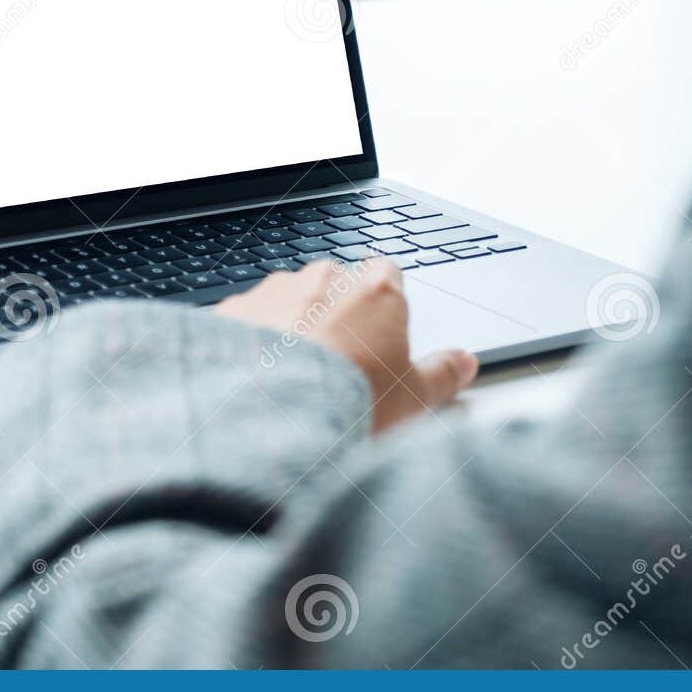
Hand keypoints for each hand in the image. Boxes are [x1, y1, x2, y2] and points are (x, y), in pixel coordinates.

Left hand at [214, 259, 477, 431]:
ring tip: (290, 383)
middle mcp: (320, 279)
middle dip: (333, 318)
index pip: (385, 275)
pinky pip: (242, 323)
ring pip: (284, 302)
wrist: (266, 415)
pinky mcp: (227, 312)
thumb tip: (464, 363)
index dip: (383, 307)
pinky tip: (251, 382)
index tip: (379, 339)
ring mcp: (270, 291)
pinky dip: (246, 346)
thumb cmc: (348, 404)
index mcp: (374, 291)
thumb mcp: (413, 401)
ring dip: (287, 330)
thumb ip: (442, 375)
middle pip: (332, 287)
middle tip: (336, 371)